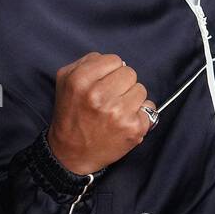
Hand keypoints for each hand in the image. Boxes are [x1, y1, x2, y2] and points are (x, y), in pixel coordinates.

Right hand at [47, 52, 154, 174]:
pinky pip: (149, 107)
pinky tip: (124, 121)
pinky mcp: (133, 128)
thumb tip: (114, 61)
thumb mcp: (65, 81)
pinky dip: (140, 114)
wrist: (72, 153)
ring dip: (131, 98)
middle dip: (121, 83)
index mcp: (80, 80)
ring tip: (116, 110)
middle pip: (129, 73)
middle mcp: (99, 95)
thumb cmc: (71, 115)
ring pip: (141, 89)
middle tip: (110, 98)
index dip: (110, 71)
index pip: (114, 60)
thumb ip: (87, 62)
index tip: (103, 83)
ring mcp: (118, 113)